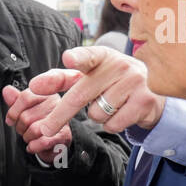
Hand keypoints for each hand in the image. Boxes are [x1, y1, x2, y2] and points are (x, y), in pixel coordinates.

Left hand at [2, 85, 71, 162]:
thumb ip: (16, 100)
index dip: (13, 112)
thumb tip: (7, 90)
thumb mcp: (26, 109)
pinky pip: (43, 142)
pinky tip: (33, 145)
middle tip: (24, 130)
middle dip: (20, 128)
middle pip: (26, 116)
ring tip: (30, 137)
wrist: (56, 139)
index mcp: (46, 94)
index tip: (10, 120)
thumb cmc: (40, 122)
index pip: (25, 97)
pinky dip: (34, 146)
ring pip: (34, 129)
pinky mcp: (64, 135)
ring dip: (27, 137)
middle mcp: (56, 104)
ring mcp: (61, 120)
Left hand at [26, 46, 166, 140]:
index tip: (67, 58)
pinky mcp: (144, 101)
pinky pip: (113, 124)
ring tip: (110, 105)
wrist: (152, 90)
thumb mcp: (89, 75)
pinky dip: (111, 124)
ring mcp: (134, 82)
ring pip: (96, 114)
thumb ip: (60, 79)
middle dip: (59, 116)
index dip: (78, 57)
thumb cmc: (110, 81)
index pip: (88, 56)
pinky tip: (121, 112)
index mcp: (102, 56)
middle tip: (44, 129)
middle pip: (80, 96)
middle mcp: (119, 65)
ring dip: (97, 116)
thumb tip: (33, 86)